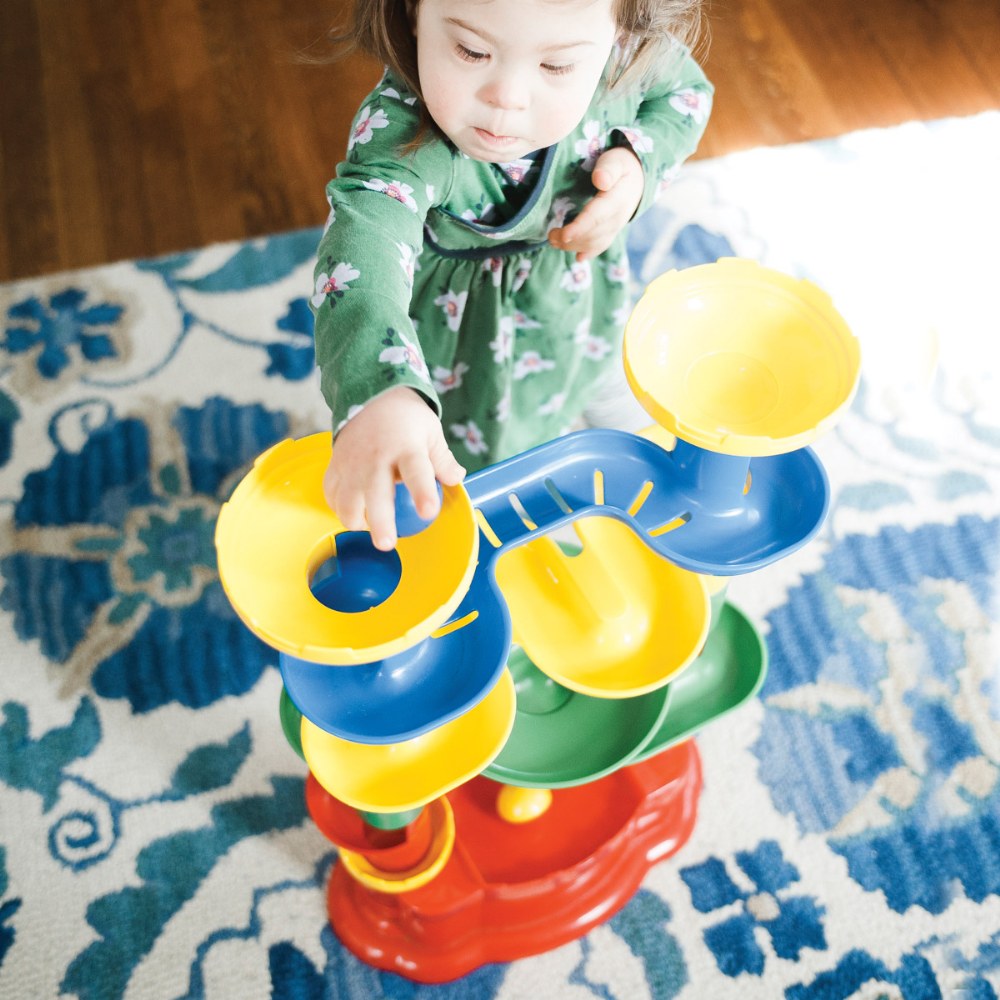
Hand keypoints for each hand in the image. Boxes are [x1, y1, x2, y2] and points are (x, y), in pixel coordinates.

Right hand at [323, 386, 465, 550]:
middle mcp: (376, 456)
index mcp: (406, 447)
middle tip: (387, 544)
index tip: (428, 512)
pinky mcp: (335, 466)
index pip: (416, 471)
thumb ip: (442, 459)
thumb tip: (456, 480)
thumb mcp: (432, 432)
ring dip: (355, 520)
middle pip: (376, 493)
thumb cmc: (407, 420)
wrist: (371, 397)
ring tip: (367, 529)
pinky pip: (331, 494)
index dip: (422, 493)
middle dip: (380, 521)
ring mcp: (352, 462)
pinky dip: (339, 508)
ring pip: (347, 500)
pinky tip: (353, 514)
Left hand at [548, 146, 643, 260]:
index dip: (580, 227)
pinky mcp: (611, 232)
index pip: (596, 217)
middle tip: (550, 235)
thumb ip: (608, 169)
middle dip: (570, 239)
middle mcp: (617, 218)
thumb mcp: (616, 160)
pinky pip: (600, 246)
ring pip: (594, 243)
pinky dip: (588, 252)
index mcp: (617, 200)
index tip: (565, 235)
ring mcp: (615, 228)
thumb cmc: (621, 166)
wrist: (638, 180)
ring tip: (554, 241)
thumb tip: (600, 180)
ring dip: (573, 246)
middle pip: (592, 234)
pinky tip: (578, 257)